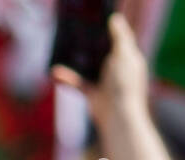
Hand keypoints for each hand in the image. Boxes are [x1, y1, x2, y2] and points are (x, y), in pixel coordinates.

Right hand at [52, 13, 148, 128]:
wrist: (117, 115)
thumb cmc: (125, 83)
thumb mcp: (124, 54)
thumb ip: (120, 36)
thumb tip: (114, 18)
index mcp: (129, 59)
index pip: (121, 41)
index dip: (111, 30)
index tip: (96, 22)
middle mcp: (118, 70)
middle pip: (103, 52)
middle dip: (92, 44)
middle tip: (79, 32)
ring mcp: (105, 82)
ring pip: (89, 67)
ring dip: (77, 60)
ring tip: (65, 47)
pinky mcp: (93, 94)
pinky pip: (77, 83)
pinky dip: (66, 77)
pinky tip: (55, 71)